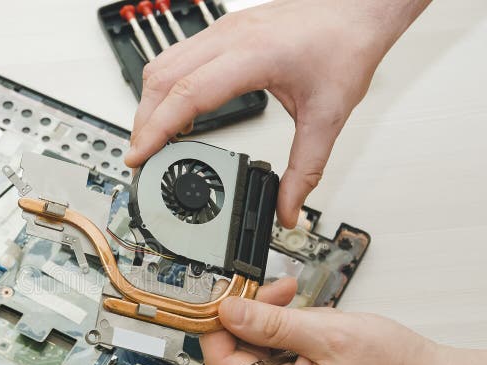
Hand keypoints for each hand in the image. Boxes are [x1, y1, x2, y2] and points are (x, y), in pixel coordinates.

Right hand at [126, 0, 430, 226]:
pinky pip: (175, 55)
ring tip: (152, 139)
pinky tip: (174, 110)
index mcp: (253, 55)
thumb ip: (306, 170)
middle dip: (144, 121)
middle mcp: (230, 37)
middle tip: (140, 158)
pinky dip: (164, 86)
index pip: (187, 93)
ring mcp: (222, 30)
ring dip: (150, 102)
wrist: (358, 8)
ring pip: (162, 62)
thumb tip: (289, 210)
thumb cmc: (345, 46)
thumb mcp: (328, 117)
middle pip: (162, 77)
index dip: (157, 127)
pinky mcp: (222, 30)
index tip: (139, 156)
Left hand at [200, 294, 486, 364]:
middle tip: (274, 289)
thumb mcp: (326, 333)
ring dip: (272, 322)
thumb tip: (228, 312)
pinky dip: (287, 334)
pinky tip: (306, 320)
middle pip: (240, 357)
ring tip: (297, 302)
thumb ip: (271, 324)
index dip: (218, 328)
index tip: (225, 297)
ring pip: (260, 355)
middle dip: (252, 317)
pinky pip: (280, 360)